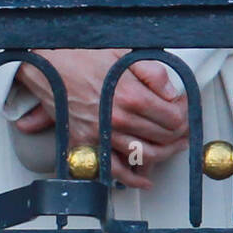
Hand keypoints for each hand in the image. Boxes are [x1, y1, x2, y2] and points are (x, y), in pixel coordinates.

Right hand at [13, 49, 189, 189]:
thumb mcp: (124, 53)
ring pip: (144, 156)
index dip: (184, 115)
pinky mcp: (87, 143)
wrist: (47, 63)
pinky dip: (132, 179)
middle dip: (178, 135)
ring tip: (171, 149)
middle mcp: (118, 118)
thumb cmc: (82, 54)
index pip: (173, 117)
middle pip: (162, 138)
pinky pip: (113, 169)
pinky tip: (144, 180)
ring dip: (163, 155)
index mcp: (131, 95)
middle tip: (183, 130)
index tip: (185, 110)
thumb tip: (172, 92)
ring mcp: (102, 134)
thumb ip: (153, 72)